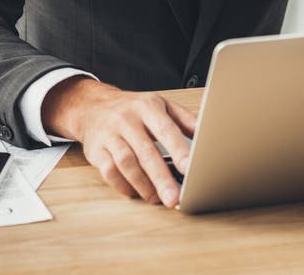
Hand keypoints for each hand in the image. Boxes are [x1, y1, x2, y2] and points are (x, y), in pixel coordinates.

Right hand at [41, 76, 196, 207]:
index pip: (165, 128)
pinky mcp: (96, 150)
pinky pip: (109, 172)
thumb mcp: (160, 105)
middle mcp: (127, 119)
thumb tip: (209, 132)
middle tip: (174, 198)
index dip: (178, 149)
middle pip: (145, 151)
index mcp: (147, 107)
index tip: (189, 168)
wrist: (94, 106)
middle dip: (161, 177)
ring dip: (143, 185)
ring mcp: (109, 134)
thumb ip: (185, 120)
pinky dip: (123, 185)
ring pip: (125, 163)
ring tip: (157, 198)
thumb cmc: (133, 108)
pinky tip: (135, 192)